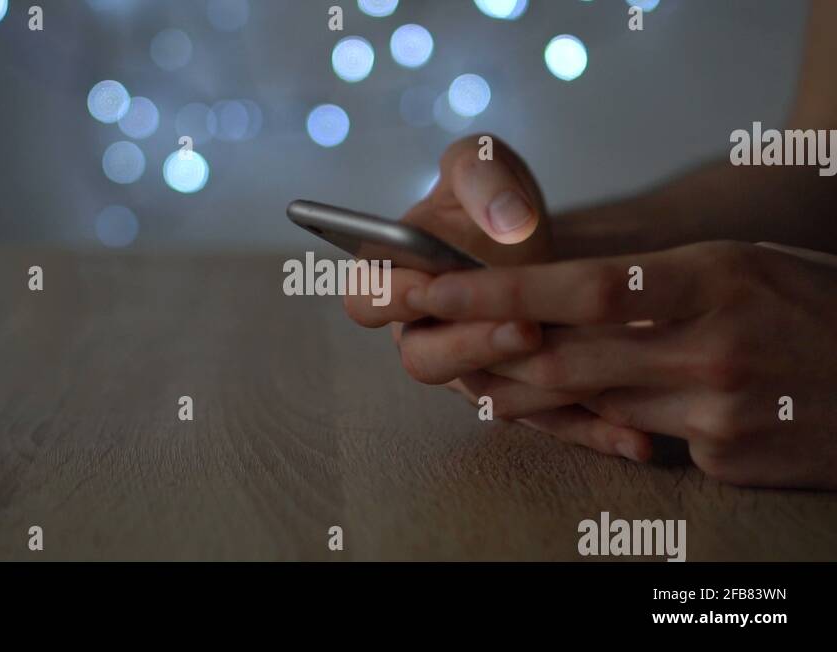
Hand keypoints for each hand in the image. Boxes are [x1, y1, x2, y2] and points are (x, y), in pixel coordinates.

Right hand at [344, 136, 656, 458]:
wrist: (534, 235)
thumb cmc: (490, 199)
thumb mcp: (480, 165)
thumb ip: (481, 178)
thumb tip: (506, 222)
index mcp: (396, 278)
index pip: (368, 300)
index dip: (392, 299)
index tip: (430, 287)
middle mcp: (424, 331)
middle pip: (423, 360)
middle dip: (471, 346)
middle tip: (523, 328)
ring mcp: (469, 367)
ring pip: (484, 395)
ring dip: (528, 391)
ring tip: (582, 374)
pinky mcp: (516, 394)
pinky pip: (543, 423)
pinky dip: (586, 432)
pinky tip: (631, 438)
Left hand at [404, 241, 836, 488]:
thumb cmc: (818, 305)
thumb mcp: (741, 265)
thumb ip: (654, 283)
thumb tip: (564, 298)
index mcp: (714, 279)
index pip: (581, 288)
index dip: (498, 291)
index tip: (438, 287)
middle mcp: (711, 348)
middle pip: (566, 359)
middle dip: (488, 351)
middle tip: (430, 339)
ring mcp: (719, 414)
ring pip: (591, 405)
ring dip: (530, 394)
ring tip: (485, 378)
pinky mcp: (727, 461)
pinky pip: (640, 440)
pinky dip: (605, 426)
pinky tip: (586, 414)